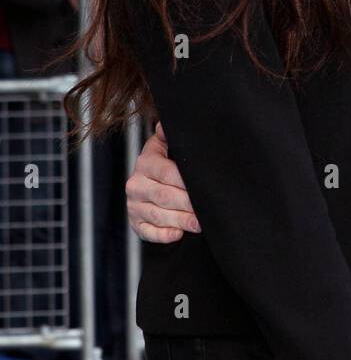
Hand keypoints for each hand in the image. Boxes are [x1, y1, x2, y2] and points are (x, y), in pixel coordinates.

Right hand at [125, 121, 200, 242]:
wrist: (151, 182)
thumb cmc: (167, 162)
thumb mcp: (168, 145)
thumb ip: (169, 135)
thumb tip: (165, 124)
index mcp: (146, 162)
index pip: (167, 172)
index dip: (186, 183)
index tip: (205, 188)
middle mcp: (136, 184)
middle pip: (164, 196)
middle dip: (187, 205)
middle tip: (206, 212)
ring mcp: (134, 205)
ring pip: (158, 215)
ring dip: (180, 221)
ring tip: (199, 224)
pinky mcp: (136, 223)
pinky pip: (148, 232)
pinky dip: (163, 235)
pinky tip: (177, 234)